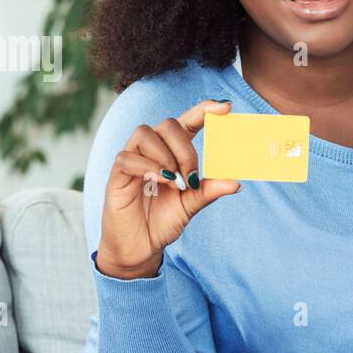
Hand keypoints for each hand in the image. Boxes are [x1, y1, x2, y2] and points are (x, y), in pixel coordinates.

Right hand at [96, 99, 240, 279]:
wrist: (140, 246)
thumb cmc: (163, 220)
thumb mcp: (191, 205)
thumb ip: (208, 191)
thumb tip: (235, 182)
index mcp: (172, 151)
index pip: (186, 121)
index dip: (204, 109)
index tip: (225, 106)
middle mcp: (151, 150)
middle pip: (168, 125)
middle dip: (185, 149)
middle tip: (191, 176)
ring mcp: (133, 159)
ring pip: (146, 134)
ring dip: (166, 156)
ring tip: (175, 182)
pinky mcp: (117, 174)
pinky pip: (128, 157)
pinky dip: (149, 167)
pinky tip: (161, 181)